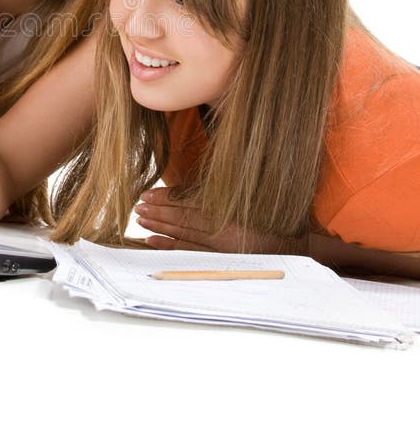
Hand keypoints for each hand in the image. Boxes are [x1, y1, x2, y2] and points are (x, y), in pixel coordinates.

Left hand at [135, 186, 305, 253]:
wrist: (301, 249)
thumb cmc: (279, 218)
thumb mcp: (257, 196)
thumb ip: (230, 187)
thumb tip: (203, 178)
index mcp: (231, 211)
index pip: (190, 203)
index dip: (167, 198)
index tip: (149, 194)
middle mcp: (223, 231)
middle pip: (182, 219)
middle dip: (158, 212)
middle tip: (137, 207)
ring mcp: (221, 248)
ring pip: (183, 236)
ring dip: (159, 227)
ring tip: (140, 220)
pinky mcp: (222, 260)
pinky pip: (191, 253)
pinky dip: (170, 246)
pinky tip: (152, 241)